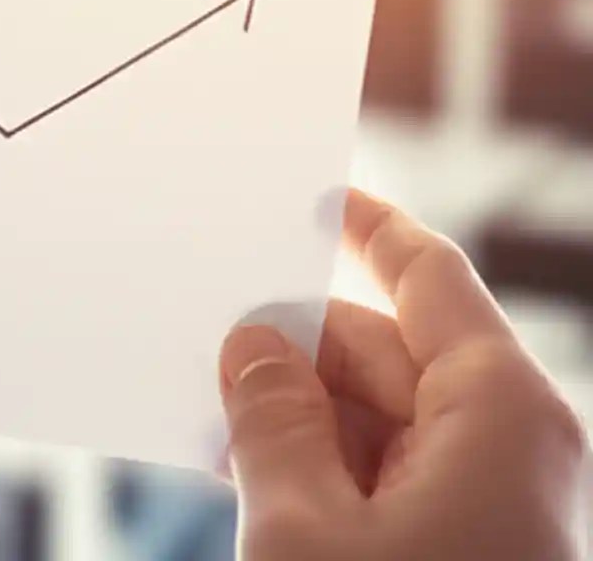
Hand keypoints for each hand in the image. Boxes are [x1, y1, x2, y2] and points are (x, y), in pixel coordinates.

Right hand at [220, 190, 587, 560]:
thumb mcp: (302, 528)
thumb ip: (272, 422)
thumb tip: (255, 348)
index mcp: (499, 413)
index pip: (429, 278)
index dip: (366, 229)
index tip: (314, 196)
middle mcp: (510, 445)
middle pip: (390, 351)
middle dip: (299, 350)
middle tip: (211, 358)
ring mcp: (495, 501)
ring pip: (384, 420)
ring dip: (302, 421)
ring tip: (218, 437)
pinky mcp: (473, 543)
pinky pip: (391, 476)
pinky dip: (326, 470)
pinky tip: (258, 482)